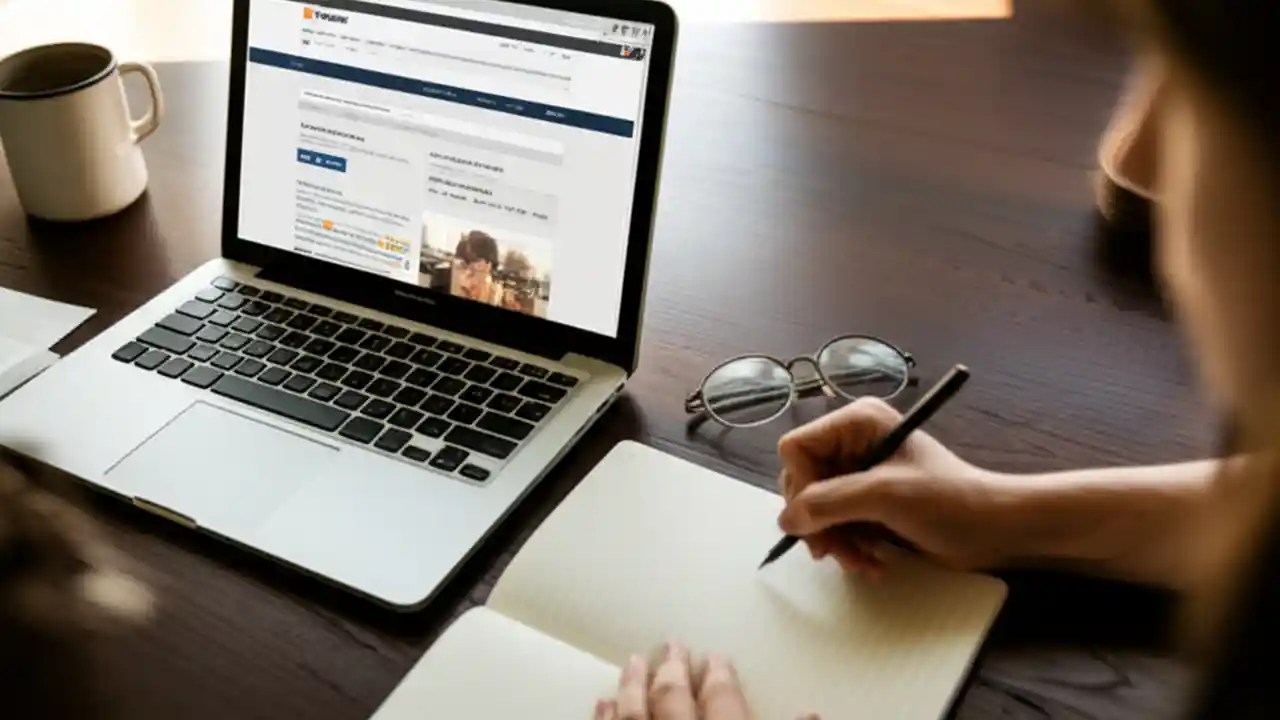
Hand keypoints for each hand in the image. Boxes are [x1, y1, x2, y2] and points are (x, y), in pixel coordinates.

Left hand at [594, 643, 818, 719]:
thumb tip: (810, 713)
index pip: (722, 700)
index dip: (720, 677)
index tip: (717, 658)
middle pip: (673, 700)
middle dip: (673, 669)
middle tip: (673, 645)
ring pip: (634, 715)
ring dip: (633, 686)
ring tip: (632, 662)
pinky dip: (605, 718)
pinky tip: (603, 703)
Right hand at [777, 397, 1012, 575]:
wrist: (995, 528)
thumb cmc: (948, 501)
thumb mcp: (885, 496)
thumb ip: (830, 503)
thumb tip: (785, 521)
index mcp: (857, 423)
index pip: (797, 449)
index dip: (800, 487)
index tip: (815, 521)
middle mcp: (852, 443)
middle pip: (802, 482)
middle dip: (818, 522)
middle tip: (833, 552)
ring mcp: (859, 473)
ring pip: (816, 509)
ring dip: (835, 541)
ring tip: (861, 563)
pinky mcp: (868, 502)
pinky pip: (836, 524)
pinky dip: (849, 547)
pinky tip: (872, 562)